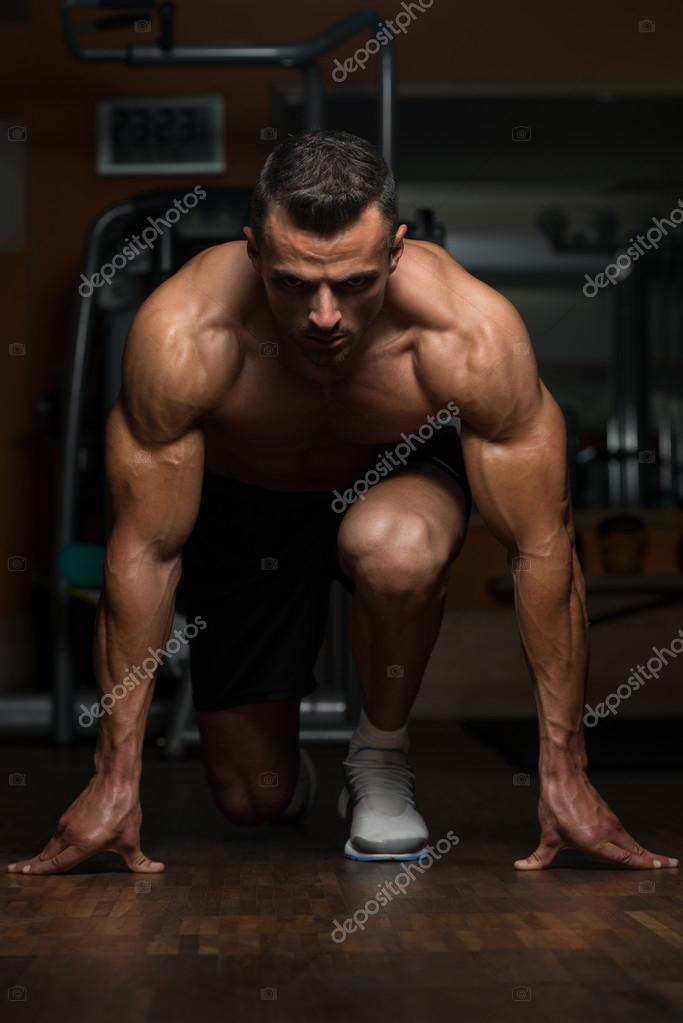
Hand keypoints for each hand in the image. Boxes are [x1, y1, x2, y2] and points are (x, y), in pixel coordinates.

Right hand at [7, 773, 164, 875]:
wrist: (115, 778)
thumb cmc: (124, 807)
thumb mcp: (132, 838)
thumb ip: (141, 860)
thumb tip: (157, 870)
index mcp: (82, 844)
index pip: (56, 864)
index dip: (39, 872)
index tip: (24, 874)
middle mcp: (70, 835)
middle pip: (46, 856)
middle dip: (31, 865)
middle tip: (17, 871)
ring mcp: (67, 823)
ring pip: (50, 845)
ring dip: (41, 855)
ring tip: (31, 864)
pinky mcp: (69, 814)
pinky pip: (56, 835)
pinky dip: (51, 844)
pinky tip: (51, 848)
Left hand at [514, 769, 677, 869]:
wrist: (562, 775)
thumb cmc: (555, 804)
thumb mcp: (547, 835)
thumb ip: (538, 857)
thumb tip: (520, 867)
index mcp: (595, 841)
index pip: (625, 858)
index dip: (643, 865)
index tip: (659, 869)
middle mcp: (607, 833)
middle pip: (636, 851)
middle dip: (654, 860)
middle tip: (672, 866)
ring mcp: (611, 823)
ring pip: (632, 842)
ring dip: (646, 852)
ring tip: (661, 861)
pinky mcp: (609, 816)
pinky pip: (625, 834)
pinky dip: (634, 843)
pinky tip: (637, 849)